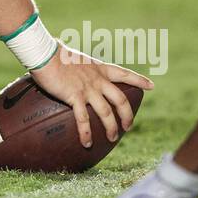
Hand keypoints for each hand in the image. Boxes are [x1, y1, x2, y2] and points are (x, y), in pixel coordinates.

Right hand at [34, 47, 152, 147]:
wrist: (45, 54)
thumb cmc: (55, 54)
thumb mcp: (75, 58)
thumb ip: (80, 66)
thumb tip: (74, 66)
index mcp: (99, 68)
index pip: (124, 73)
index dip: (139, 80)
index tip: (151, 86)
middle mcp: (97, 79)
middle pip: (120, 100)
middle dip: (127, 115)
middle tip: (128, 126)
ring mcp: (88, 89)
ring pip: (106, 113)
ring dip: (111, 128)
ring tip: (112, 138)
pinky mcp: (75, 97)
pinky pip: (83, 119)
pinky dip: (86, 132)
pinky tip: (87, 143)